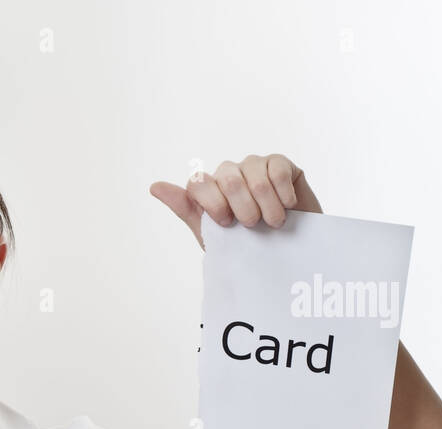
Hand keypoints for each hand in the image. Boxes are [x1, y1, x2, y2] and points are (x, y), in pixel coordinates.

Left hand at [150, 154, 320, 249]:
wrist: (285, 252)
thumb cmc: (245, 246)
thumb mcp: (211, 234)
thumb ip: (185, 209)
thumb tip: (153, 186)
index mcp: (209, 189)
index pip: (197, 182)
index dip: (212, 204)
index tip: (226, 225)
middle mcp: (229, 173)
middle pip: (227, 178)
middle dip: (242, 208)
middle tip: (253, 226)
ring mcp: (254, 165)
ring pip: (254, 176)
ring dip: (266, 206)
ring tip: (274, 223)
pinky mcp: (280, 163)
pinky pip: (277, 170)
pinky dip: (283, 195)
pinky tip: (287, 206)